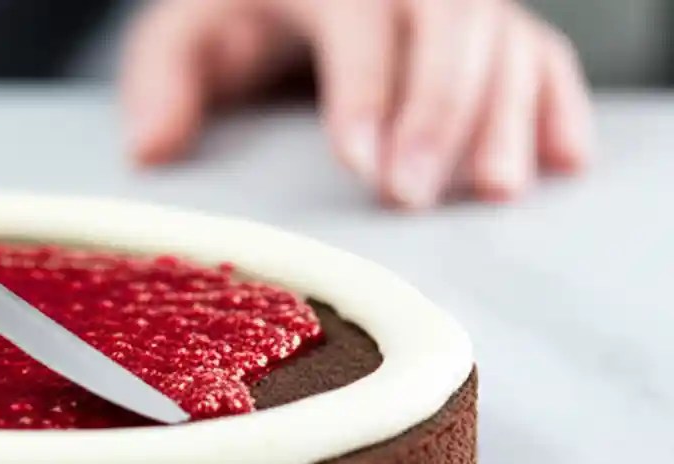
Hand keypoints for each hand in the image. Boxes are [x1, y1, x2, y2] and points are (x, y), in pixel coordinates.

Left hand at [121, 0, 592, 208]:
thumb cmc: (229, 19)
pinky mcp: (490, 27)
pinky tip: (563, 161)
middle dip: (438, 108)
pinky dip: (556, 103)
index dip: (366, 87)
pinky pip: (540, 51)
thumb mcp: (180, 38)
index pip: (359, 16)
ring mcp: (453, 0)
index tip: (360, 162)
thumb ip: (159, 84)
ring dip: (506, 113)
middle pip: (448, 20)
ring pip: (504, 37)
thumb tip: (149, 148)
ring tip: (494, 190)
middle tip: (411, 195)